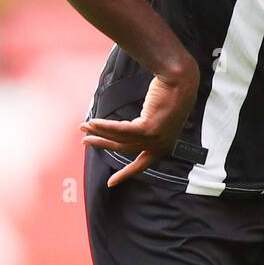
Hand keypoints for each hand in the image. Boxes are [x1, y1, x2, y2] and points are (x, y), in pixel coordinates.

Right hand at [81, 64, 199, 187]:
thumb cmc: (170, 95)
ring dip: (100, 133)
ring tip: (84, 127)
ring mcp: (155, 138)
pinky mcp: (149, 128)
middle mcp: (160, 145)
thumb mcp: (159, 117)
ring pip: (121, 139)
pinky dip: (106, 126)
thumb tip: (126, 131)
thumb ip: (145, 128)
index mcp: (163, 145)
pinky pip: (122, 130)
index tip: (110, 183)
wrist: (180, 81)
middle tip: (85, 142)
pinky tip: (93, 122)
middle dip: (102, 144)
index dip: (125, 173)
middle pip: (124, 148)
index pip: (142, 164)